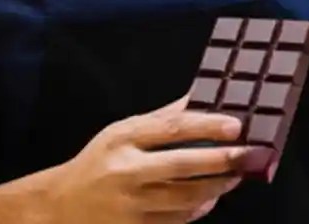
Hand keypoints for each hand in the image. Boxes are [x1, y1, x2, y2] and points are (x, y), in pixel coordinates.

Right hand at [53, 97, 251, 222]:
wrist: (60, 206)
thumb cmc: (98, 163)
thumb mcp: (121, 132)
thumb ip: (162, 119)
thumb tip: (201, 98)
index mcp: (123, 139)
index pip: (171, 129)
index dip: (206, 126)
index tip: (235, 125)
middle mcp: (126, 171)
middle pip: (181, 165)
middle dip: (220, 160)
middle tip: (248, 154)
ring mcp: (130, 204)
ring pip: (184, 198)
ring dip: (216, 187)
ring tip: (236, 176)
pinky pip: (177, 220)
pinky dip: (198, 209)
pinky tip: (211, 198)